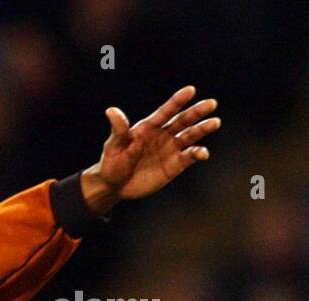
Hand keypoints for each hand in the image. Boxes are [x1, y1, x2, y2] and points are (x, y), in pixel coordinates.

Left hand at [80, 85, 219, 211]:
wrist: (114, 186)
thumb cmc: (112, 163)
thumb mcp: (114, 146)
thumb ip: (118, 129)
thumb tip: (111, 110)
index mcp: (148, 127)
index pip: (165, 112)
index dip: (177, 101)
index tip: (190, 90)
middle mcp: (163, 135)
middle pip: (183, 120)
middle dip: (197, 112)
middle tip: (211, 103)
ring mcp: (170, 149)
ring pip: (190, 135)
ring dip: (202, 129)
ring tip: (215, 122)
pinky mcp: (175, 164)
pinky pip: (190, 156)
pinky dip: (198, 153)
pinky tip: (203, 153)